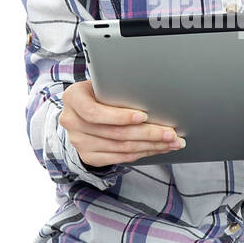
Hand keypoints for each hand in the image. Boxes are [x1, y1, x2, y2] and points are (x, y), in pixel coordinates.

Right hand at [58, 81, 185, 166]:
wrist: (82, 111)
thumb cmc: (99, 93)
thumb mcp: (102, 84)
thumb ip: (116, 89)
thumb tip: (152, 95)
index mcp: (73, 98)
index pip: (95, 112)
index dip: (120, 116)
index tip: (144, 116)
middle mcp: (71, 121)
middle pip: (115, 133)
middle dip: (148, 133)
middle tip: (171, 132)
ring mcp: (79, 142)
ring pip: (122, 147)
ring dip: (151, 145)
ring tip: (171, 141)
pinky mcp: (89, 156)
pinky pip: (121, 157)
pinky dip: (142, 153)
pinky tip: (157, 148)